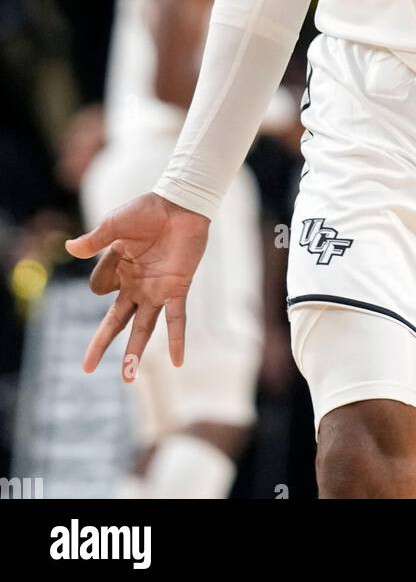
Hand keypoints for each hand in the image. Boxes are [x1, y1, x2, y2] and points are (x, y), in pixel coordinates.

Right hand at [65, 193, 209, 378]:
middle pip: (116, 321)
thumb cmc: (147, 210)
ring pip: (143, 327)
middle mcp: (136, 285)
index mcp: (119, 270)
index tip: (117, 248)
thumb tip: (70, 248)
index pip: (99, 289)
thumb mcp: (115, 224)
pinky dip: (176, 338)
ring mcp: (156, 290)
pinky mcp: (177, 287)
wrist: (180, 203)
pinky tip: (177, 360)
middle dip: (102, 344)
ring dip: (134, 352)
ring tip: (127, 378)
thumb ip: (96, 240)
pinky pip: (176, 318)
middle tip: (87, 368)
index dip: (102, 274)